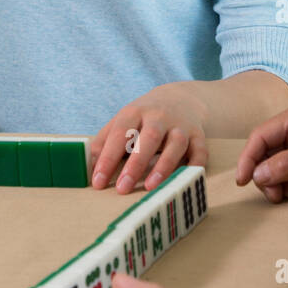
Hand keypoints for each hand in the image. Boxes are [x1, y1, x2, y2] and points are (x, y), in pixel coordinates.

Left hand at [90, 84, 207, 193]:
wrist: (179, 98)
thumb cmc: (143, 117)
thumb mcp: (121, 121)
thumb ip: (104, 142)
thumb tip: (87, 167)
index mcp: (135, 112)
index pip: (120, 134)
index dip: (107, 158)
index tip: (98, 181)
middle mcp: (159, 116)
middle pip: (149, 138)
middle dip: (135, 164)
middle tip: (122, 189)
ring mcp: (181, 125)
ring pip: (175, 144)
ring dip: (164, 165)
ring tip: (150, 187)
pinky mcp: (199, 136)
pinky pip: (200, 151)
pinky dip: (195, 165)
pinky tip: (184, 180)